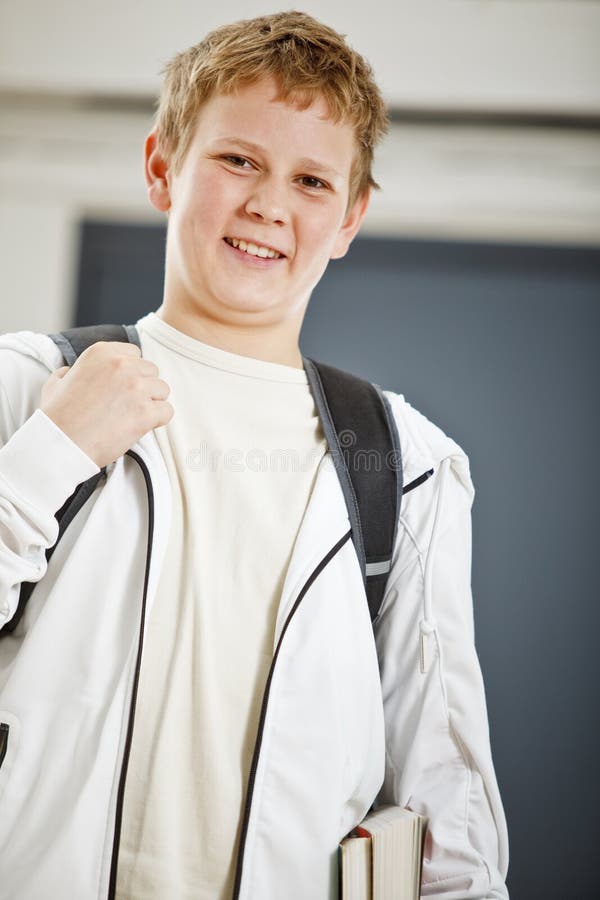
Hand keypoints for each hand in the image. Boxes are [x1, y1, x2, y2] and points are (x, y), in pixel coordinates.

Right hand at [40, 341, 172, 467]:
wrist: (59, 444)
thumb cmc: (56, 417)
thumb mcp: (55, 383)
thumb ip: (69, 371)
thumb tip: (70, 371)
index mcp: (101, 352)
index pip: (135, 354)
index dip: (131, 373)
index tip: (121, 389)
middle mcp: (122, 364)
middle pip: (152, 371)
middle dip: (143, 388)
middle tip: (127, 406)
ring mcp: (136, 387)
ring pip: (163, 390)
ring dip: (152, 404)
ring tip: (132, 418)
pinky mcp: (146, 411)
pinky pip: (167, 411)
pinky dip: (157, 421)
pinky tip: (140, 427)